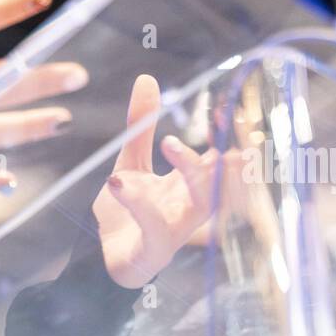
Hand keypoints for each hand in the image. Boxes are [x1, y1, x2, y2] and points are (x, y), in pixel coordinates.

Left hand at [94, 74, 235, 288]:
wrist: (105, 257)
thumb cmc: (128, 213)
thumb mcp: (131, 162)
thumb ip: (141, 125)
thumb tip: (147, 78)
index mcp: (189, 186)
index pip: (220, 160)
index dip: (230, 137)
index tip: (229, 110)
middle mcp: (189, 207)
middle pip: (223, 181)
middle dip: (230, 158)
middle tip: (224, 129)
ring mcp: (175, 229)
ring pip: (200, 202)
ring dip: (191, 172)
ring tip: (169, 143)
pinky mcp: (153, 249)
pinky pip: (153, 225)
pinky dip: (138, 203)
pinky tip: (118, 182)